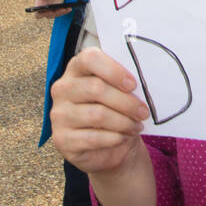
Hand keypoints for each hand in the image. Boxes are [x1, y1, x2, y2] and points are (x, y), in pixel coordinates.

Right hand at [31, 0, 70, 16]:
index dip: (41, 14)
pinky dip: (65, 12)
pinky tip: (69, 8)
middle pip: (47, 15)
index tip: (48, 9)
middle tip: (60, 9)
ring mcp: (50, 10)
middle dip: (54, 13)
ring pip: (55, 15)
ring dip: (61, 13)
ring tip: (67, 8)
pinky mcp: (57, 10)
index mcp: (38, 3)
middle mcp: (44, 9)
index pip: (37, 13)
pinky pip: (60, 13)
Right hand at [50, 48, 148, 174]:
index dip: (113, 70)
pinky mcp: (62, 139)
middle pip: (96, 89)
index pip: (89, 59)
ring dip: (124, 122)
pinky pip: (93, 138)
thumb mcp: (118, 91)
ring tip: (137, 125)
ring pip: (97, 115)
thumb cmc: (114, 110)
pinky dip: (115, 138)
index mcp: (76, 69)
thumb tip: (145, 80)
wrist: (105, 146)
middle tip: (144, 112)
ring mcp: (59, 115)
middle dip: (126, 102)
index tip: (133, 85)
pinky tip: (125, 137)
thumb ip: (125, 81)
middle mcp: (62, 89)